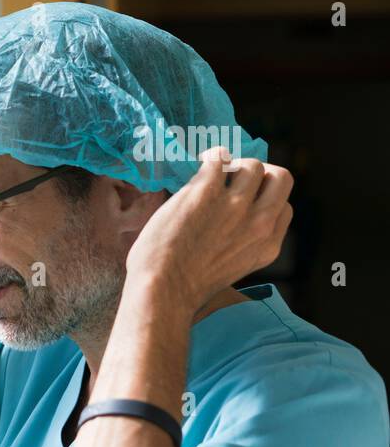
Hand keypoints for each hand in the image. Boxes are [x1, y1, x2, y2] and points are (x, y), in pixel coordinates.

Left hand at [125, 146, 293, 311]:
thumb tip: (232, 214)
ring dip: (233, 163)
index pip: (284, 207)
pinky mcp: (207, 193)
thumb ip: (242, 243)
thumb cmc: (185, 285)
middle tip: (237, 174)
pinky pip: (219, 159)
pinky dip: (212, 157)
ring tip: (213, 171)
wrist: (162, 290)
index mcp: (267, 246)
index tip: (246, 195)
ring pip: (252, 165)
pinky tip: (201, 161)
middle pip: (281, 178)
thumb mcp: (233, 268)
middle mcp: (259, 224)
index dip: (265, 197)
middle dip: (262, 172)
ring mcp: (235, 206)